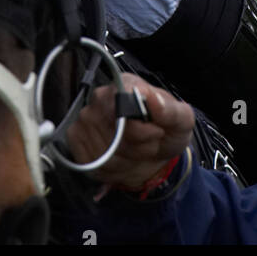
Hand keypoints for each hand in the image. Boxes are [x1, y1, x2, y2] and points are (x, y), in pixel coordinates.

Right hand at [66, 73, 194, 192]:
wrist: (155, 152)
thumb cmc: (166, 130)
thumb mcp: (181, 120)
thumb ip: (171, 110)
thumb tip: (152, 99)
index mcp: (125, 84)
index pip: (122, 108)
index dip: (140, 130)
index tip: (156, 133)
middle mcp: (99, 97)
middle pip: (114, 136)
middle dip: (137, 149)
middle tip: (149, 145)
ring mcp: (84, 117)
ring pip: (104, 153)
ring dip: (125, 161)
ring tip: (136, 152)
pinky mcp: (75, 138)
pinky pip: (90, 163)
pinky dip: (108, 170)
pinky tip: (120, 160)